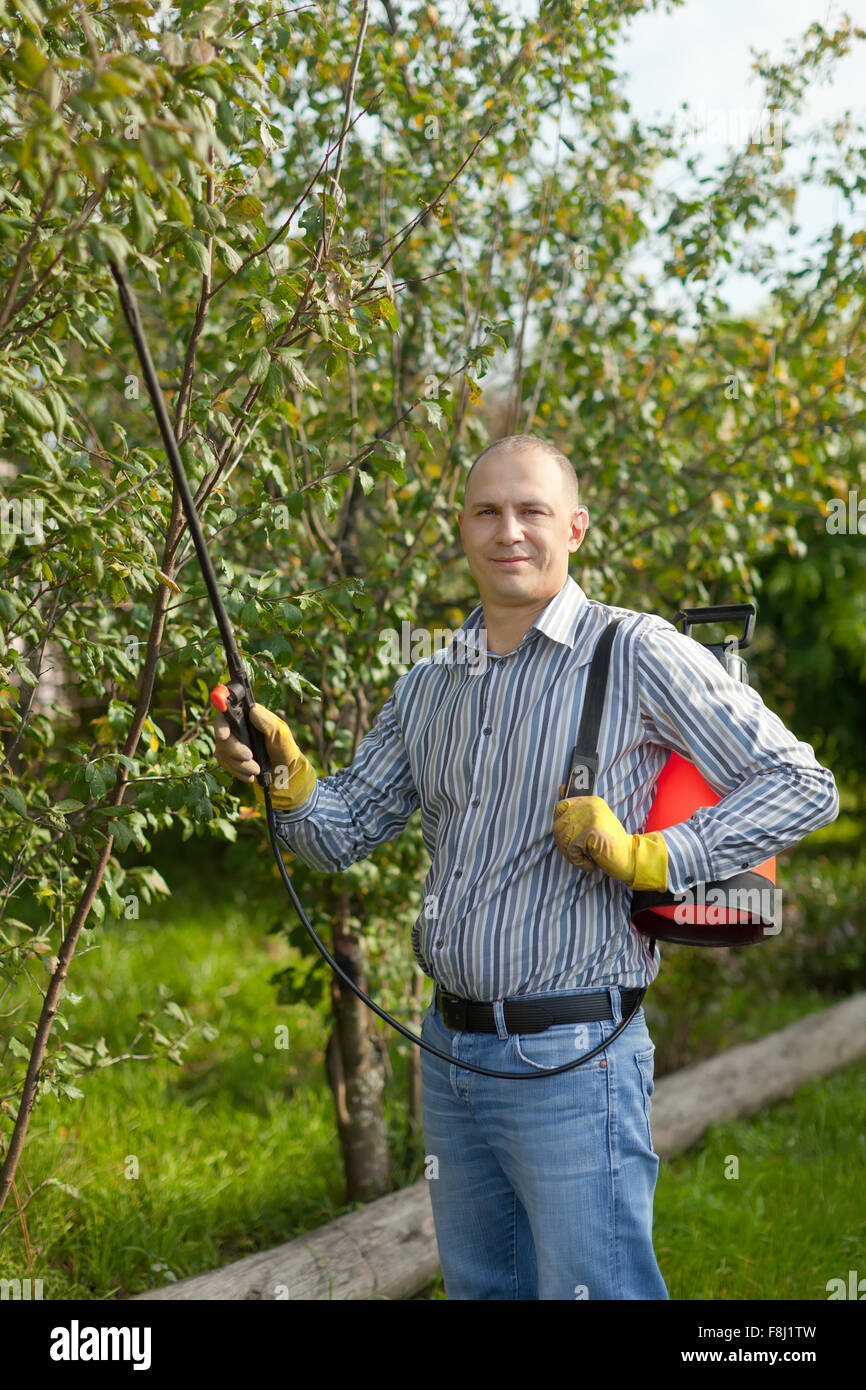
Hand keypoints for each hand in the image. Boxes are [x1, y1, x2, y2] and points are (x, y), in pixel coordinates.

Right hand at [213, 703, 315, 811]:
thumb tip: (253, 711)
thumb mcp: (281, 734)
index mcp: (248, 716)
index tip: (224, 736)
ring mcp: (231, 742)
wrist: (285, 772)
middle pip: (222, 736)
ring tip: (257, 770)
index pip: (226, 714)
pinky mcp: (229, 757)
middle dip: (235, 750)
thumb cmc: (285, 748)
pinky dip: (238, 772)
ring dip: (239, 765)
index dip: (221, 724)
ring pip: (222, 752)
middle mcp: (237, 727)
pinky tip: (250, 776)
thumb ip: (268, 723)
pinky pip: (225, 764)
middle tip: (250, 757)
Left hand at [552, 792, 667, 891]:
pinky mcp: (593, 831)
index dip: (560, 825)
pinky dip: (579, 861)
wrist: (630, 857)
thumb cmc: (609, 844)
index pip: (560, 807)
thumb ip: (577, 808)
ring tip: (587, 857)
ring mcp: (592, 817)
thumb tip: (561, 788)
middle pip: (558, 826)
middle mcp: (590, 805)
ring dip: (572, 855)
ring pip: (563, 839)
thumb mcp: (593, 822)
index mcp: (590, 801)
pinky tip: (591, 862)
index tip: (572, 837)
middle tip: (581, 852)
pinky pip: (571, 850)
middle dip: (565, 845)